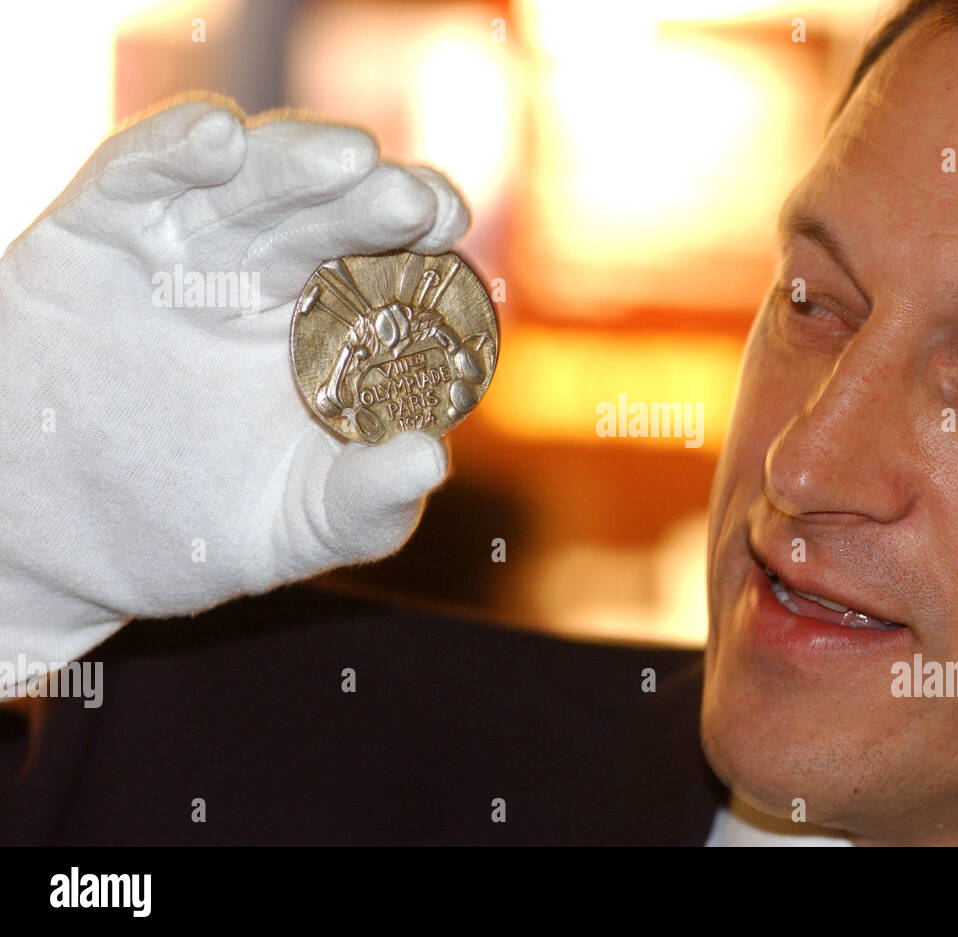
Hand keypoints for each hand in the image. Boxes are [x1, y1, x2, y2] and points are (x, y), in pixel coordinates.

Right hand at [0, 96, 468, 672]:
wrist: (58, 543)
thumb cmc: (200, 526)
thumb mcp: (298, 529)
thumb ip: (368, 505)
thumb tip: (432, 458)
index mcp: (334, 326)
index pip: (392, 259)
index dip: (424, 233)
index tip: (451, 226)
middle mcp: (269, 273)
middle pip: (331, 210)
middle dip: (375, 197)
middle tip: (413, 200)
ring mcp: (186, 248)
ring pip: (249, 181)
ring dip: (298, 161)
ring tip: (348, 160)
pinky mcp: (101, 234)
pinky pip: (138, 175)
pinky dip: (174, 149)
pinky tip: (218, 138)